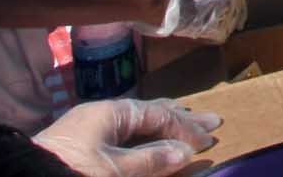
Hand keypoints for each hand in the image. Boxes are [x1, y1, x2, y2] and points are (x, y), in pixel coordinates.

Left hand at [33, 98, 220, 176]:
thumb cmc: (72, 172)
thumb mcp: (114, 171)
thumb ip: (150, 160)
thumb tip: (185, 151)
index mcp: (111, 112)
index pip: (158, 115)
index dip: (185, 128)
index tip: (209, 138)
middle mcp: (101, 114)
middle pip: (148, 112)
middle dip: (180, 118)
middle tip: (210, 121)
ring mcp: (88, 128)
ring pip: (134, 122)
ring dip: (162, 125)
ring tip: (183, 121)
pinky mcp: (79, 145)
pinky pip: (120, 132)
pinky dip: (142, 136)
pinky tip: (147, 139)